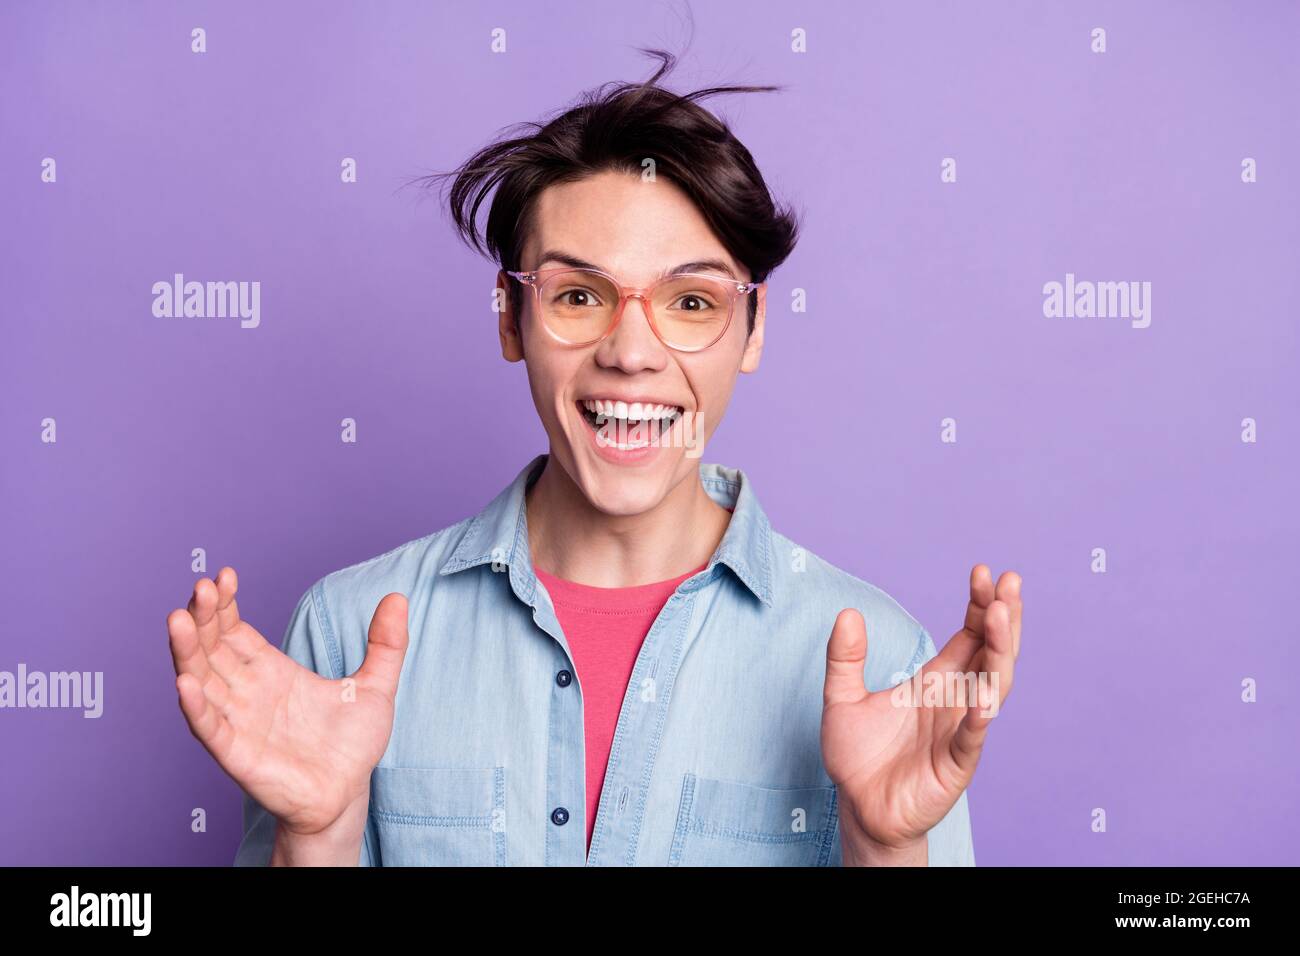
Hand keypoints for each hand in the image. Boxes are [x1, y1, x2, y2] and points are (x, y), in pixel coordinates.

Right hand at [167, 567, 408, 840]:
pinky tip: (185, 682)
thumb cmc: (352, 746)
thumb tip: (397, 597)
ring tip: (178, 619)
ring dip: (186, 651)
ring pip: (200, 680)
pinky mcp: (236, 754)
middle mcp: (247, 691)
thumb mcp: (376, 686)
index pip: (236, 630)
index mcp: (272, 671)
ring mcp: (238, 721)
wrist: (348, 795)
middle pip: (211, 647)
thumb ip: (387, 643)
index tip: (224, 575)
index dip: (226, 604)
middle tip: (202, 586)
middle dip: (203, 617)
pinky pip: (209, 727)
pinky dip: (194, 706)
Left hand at [821, 564, 1021, 863]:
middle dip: (1004, 618)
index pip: (969, 636)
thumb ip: (844, 659)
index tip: (983, 573)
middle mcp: (955, 701)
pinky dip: (981, 715)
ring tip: (1003, 615)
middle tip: (1009, 582)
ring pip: (993, 686)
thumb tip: (847, 613)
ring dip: (1001, 651)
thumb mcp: (841, 699)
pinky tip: (985, 693)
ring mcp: (960, 730)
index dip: (980, 606)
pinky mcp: (956, 764)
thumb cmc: (857, 757)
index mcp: (935, 681)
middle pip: (992, 652)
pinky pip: (973, 737)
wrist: (858, 808)